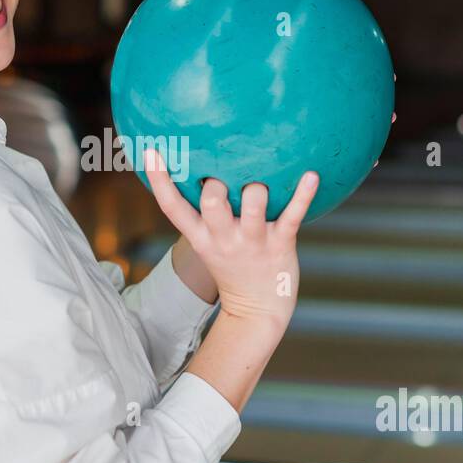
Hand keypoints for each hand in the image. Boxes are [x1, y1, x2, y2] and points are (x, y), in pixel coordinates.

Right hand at [143, 148, 317, 329]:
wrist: (259, 310)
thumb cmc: (233, 266)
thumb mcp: (208, 244)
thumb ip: (203, 214)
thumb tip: (202, 174)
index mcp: (201, 237)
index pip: (173, 208)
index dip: (160, 181)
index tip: (152, 153)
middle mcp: (223, 238)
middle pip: (211, 203)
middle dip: (216, 184)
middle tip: (223, 176)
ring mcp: (253, 241)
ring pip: (253, 206)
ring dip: (256, 188)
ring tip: (262, 179)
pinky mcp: (281, 244)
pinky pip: (293, 216)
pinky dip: (302, 194)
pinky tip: (311, 175)